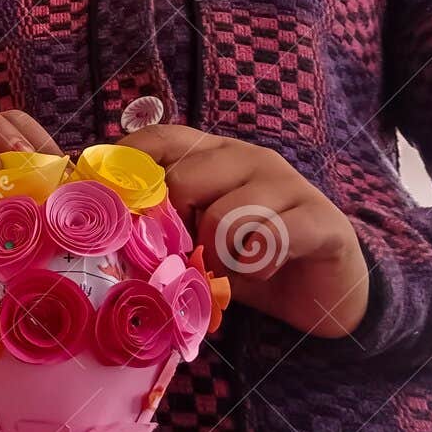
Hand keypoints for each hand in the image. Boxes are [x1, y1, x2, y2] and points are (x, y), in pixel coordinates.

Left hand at [119, 125, 369, 337]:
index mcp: (215, 156)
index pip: (164, 137)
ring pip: (224, 211)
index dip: (130, 159)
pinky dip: (257, 264)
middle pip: (184, 177)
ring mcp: (288, 184)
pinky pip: (270, 237)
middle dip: (176, 226)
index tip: (109, 196)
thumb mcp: (197, 242)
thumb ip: (162, 227)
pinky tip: (263, 271)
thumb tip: (108, 230)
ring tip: (230, 266)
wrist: (323, 293)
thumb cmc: (249, 262)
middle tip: (191, 254)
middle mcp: (250, 158)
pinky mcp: (320, 218)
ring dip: (218, 252)